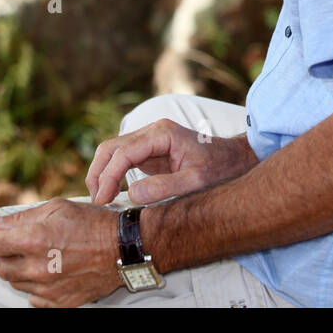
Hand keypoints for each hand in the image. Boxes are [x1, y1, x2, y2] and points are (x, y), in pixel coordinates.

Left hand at [0, 198, 121, 307]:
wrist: (122, 249)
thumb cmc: (93, 224)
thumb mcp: (56, 208)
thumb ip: (19, 217)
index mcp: (34, 239)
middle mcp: (37, 267)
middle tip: (6, 243)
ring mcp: (47, 288)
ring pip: (14, 281)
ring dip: (16, 268)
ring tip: (34, 254)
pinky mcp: (58, 302)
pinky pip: (32, 297)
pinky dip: (34, 285)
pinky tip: (47, 271)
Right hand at [85, 118, 254, 204]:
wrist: (236, 159)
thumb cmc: (220, 169)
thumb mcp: (196, 181)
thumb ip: (165, 187)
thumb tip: (130, 194)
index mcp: (162, 133)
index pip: (124, 152)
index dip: (108, 176)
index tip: (102, 199)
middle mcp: (153, 131)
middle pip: (112, 147)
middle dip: (99, 173)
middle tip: (96, 201)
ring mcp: (150, 140)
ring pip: (114, 151)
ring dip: (102, 172)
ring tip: (99, 198)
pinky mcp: (150, 150)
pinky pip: (123, 159)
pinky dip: (111, 173)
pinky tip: (109, 192)